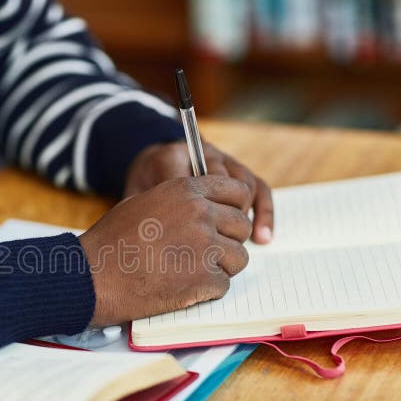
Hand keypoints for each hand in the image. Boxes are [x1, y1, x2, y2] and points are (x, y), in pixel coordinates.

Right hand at [79, 175, 251, 324]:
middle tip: (206, 254)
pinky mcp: (204, 279)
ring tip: (190, 272)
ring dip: (220, 267)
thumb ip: (180, 202)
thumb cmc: (112, 241)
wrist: (93, 276)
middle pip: (241, 226)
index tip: (227, 222)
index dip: (234, 208)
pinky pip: (223, 285)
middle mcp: (200, 213)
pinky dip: (207, 291)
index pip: (236, 191)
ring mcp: (205, 247)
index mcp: (186, 190)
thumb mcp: (145, 202)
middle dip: (228, 241)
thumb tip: (205, 208)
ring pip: (238, 257)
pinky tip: (181, 287)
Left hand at [124, 141, 273, 243]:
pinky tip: (263, 239)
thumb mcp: (136, 198)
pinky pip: (260, 188)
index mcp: (172, 156)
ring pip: (245, 186)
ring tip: (239, 246)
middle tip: (214, 247)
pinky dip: (264, 213)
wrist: (154, 166)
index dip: (194, 219)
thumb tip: (154, 243)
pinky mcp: (239, 170)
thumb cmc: (146, 190)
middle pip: (222, 185)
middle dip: (221, 219)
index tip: (190, 246)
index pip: (190, 185)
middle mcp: (202, 153)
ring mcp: (224, 159)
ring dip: (244, 219)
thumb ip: (144, 212)